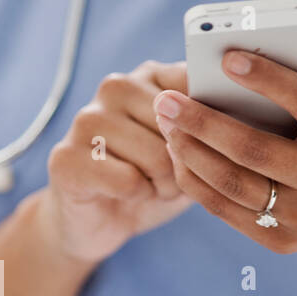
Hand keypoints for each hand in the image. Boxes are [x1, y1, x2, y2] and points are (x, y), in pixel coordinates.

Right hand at [42, 61, 193, 263]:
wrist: (101, 220)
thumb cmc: (153, 179)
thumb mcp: (192, 148)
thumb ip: (212, 124)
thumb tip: (230, 117)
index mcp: (150, 75)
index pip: (198, 87)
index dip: (211, 129)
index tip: (204, 147)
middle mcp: (115, 86)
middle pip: (179, 129)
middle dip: (184, 166)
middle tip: (167, 177)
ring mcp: (86, 119)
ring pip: (157, 158)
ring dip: (162, 186)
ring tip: (148, 186)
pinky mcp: (66, 156)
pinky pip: (128, 181)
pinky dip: (136, 197)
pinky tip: (123, 195)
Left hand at [153, 49, 296, 257]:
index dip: (266, 78)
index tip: (227, 58)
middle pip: (252, 150)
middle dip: (202, 122)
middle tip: (166, 99)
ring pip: (232, 184)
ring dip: (190, 153)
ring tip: (166, 125)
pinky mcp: (281, 242)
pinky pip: (226, 211)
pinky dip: (196, 183)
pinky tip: (178, 157)